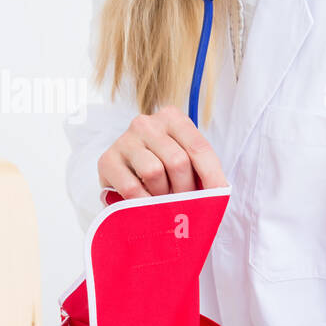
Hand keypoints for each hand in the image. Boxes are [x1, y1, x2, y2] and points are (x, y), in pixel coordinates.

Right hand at [98, 106, 227, 198]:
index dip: (212, 177)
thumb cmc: (160, 167)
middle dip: (185, 191)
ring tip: (163, 202)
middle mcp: (147, 123)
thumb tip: (217, 198)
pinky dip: (143, 203)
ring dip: (162, 196)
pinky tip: (146, 207)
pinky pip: (131, 188)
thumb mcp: (183, 161)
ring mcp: (125, 140)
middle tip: (184, 206)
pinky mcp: (107, 160)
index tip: (218, 199)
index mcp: (172, 118)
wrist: (123, 172)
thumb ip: (200, 172)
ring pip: (154, 173)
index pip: (199, 148)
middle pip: (178, 162)